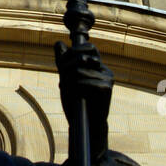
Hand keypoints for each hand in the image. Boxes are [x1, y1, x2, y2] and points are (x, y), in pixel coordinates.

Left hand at [54, 39, 111, 159]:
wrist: (87, 123)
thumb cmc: (77, 101)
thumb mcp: (67, 78)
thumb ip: (63, 61)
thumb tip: (58, 42)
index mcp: (98, 66)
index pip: (89, 47)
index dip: (75, 51)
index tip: (64, 63)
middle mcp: (104, 69)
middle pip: (84, 55)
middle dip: (69, 65)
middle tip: (63, 78)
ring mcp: (107, 77)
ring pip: (80, 70)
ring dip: (69, 81)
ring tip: (69, 92)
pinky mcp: (106, 87)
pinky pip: (84, 81)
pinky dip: (76, 89)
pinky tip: (78, 97)